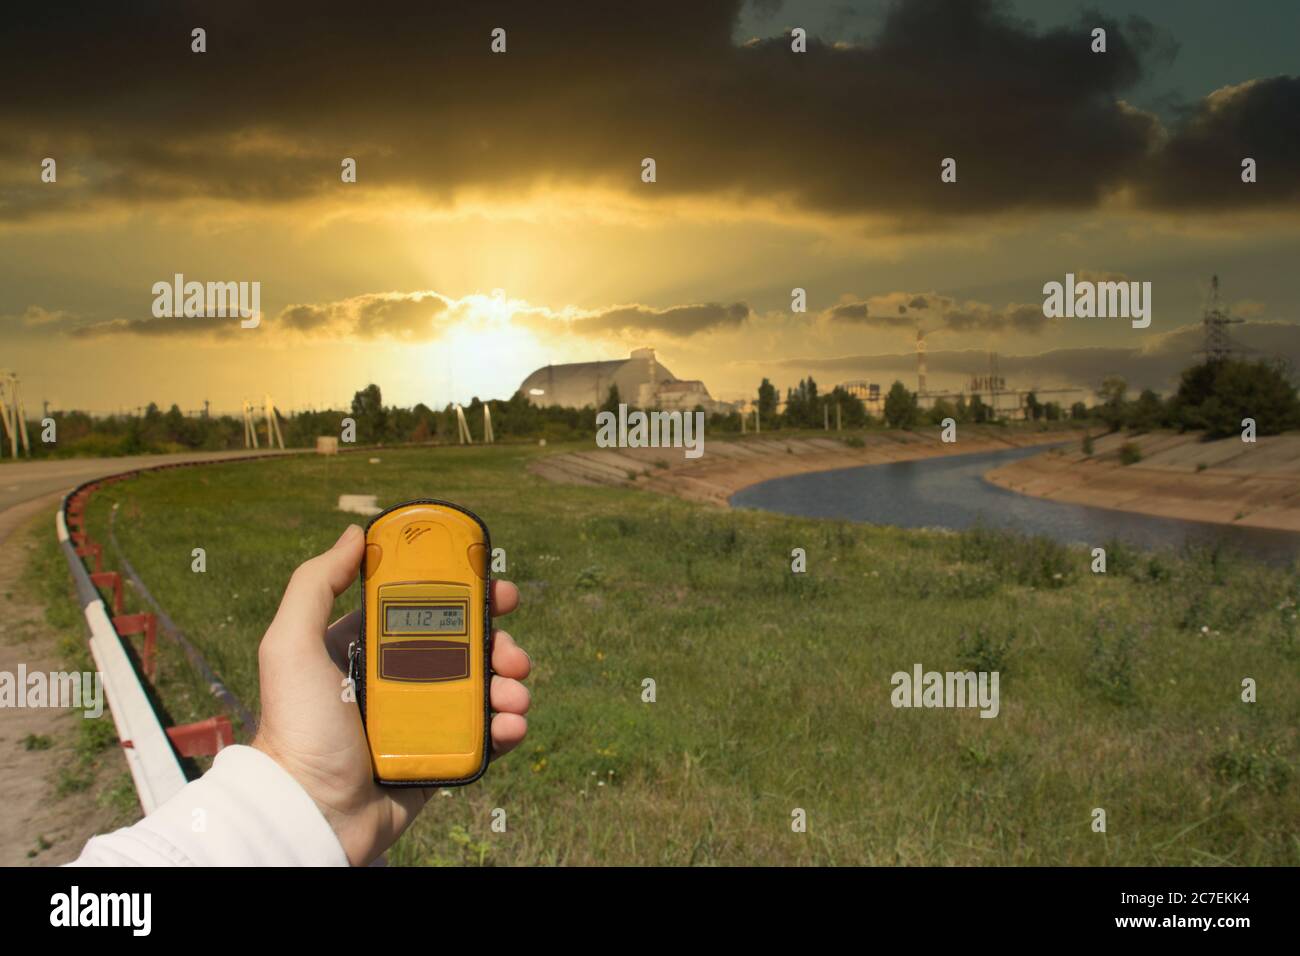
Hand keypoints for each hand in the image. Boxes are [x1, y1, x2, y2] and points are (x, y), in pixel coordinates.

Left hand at [251, 523, 530, 865]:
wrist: (312, 812)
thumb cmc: (297, 729)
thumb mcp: (290, 645)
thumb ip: (316, 584)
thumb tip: (356, 534)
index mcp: (370, 648)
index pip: (429, 609)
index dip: (469, 595)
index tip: (498, 588)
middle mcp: (401, 678)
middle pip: (468, 647)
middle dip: (501, 643)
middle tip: (512, 652)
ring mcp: (425, 719)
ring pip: (485, 689)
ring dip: (511, 686)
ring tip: (513, 696)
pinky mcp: (443, 756)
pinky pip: (487, 736)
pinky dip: (508, 728)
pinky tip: (510, 727)